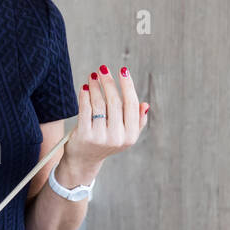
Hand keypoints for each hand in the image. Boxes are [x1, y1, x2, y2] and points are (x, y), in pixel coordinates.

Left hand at [61, 64, 148, 179]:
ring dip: (95, 87)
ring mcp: (100, 137)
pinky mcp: (84, 135)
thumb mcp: (125, 135)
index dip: (128, 86)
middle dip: (109, 83)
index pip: (131, 105)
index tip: (123, 70)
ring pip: (99, 104)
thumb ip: (136, 121)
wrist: (84, 160)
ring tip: (92, 76)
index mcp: (131, 136)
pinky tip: (85, 87)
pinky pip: (86, 110)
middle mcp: (117, 138)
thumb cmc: (106, 141)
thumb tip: (145, 104)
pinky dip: (85, 96)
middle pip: (114, 102)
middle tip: (103, 69)